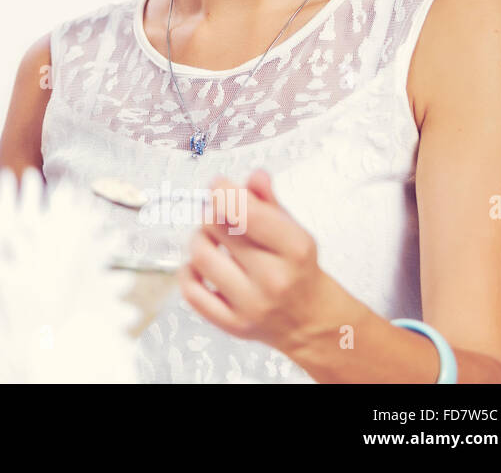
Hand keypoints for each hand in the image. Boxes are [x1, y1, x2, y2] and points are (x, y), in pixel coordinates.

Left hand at [177, 168, 333, 354]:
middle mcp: (274, 278)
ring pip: (200, 256)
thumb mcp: (294, 231)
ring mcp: (252, 305)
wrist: (311, 321)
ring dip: (199, 239)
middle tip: (217, 212)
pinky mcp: (233, 324)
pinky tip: (201, 266)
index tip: (218, 184)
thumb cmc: (299, 270)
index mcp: (294, 249)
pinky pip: (191, 291)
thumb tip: (255, 176)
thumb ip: (269, 202)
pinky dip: (188, 272)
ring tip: (211, 239)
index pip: (246, 211)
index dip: (223, 190)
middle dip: (212, 212)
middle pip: (217, 226)